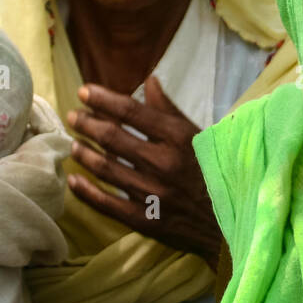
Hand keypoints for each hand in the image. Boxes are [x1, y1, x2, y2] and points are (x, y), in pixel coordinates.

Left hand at [65, 77, 221, 266]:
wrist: (230, 220)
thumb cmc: (214, 171)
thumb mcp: (197, 135)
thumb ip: (169, 110)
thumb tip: (149, 81)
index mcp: (177, 138)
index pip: (131, 112)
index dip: (103, 99)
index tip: (84, 92)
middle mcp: (162, 163)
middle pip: (112, 138)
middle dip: (87, 123)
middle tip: (73, 117)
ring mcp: (152, 193)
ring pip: (106, 168)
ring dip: (84, 153)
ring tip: (72, 143)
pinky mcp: (145, 220)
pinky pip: (107, 204)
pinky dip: (86, 191)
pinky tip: (73, 180)